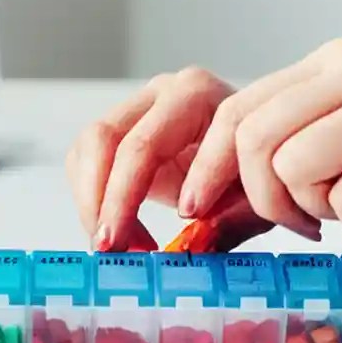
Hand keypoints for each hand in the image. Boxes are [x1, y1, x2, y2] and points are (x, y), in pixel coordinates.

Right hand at [65, 67, 314, 250]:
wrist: (255, 153)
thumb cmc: (257, 171)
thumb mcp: (257, 197)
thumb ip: (232, 220)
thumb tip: (195, 244)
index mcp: (198, 97)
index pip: (149, 142)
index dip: (137, 194)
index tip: (159, 234)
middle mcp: (162, 93)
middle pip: (108, 139)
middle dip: (106, 200)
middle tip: (113, 248)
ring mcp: (137, 109)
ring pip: (88, 149)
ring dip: (93, 204)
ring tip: (118, 247)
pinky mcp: (120, 133)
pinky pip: (84, 162)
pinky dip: (93, 202)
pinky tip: (121, 234)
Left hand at [179, 39, 341, 233]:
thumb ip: (302, 137)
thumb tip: (215, 187)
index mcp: (337, 61)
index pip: (240, 107)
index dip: (210, 164)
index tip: (199, 204)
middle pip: (255, 139)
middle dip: (259, 197)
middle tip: (297, 223)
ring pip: (294, 170)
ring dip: (316, 208)